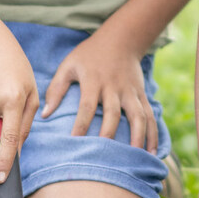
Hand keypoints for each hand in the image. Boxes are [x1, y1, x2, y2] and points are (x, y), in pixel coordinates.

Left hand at [39, 32, 158, 152]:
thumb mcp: (69, 65)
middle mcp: (114, 87)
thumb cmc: (89, 55)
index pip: (87, 106)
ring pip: (137, 116)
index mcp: (94, 81)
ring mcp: (131, 92)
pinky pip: (150, 116)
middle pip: (113, 113)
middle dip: (109, 133)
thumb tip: (45, 114)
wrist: (121, 39)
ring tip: (137, 157)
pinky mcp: (142, 95)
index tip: (75, 142)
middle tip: (104, 154)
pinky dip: (153, 134)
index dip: (81, 124)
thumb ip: (56, 88)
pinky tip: (152, 152)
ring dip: (138, 136)